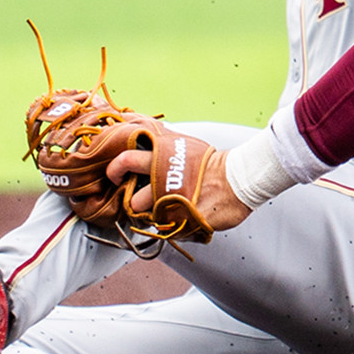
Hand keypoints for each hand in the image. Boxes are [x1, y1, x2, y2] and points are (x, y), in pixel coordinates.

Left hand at [108, 148, 253, 232]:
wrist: (239, 179)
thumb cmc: (210, 162)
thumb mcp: (181, 144)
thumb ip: (159, 142)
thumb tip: (135, 124)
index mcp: (161, 157)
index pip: (125, 160)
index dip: (115, 170)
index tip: (114, 176)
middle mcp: (163, 180)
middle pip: (133, 200)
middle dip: (135, 204)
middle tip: (143, 202)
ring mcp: (174, 202)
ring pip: (151, 218)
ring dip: (157, 216)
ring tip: (169, 210)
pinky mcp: (185, 220)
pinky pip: (170, 230)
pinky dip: (175, 225)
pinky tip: (185, 216)